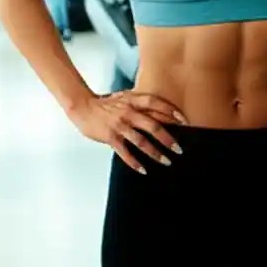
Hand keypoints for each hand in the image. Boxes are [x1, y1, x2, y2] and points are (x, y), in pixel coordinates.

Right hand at [69, 91, 187, 173]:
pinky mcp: (110, 137)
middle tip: (179, 149)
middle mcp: (128, 112)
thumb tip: (162, 111)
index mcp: (133, 100)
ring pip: (141, 141)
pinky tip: (143, 170)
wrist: (83, 107)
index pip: (156, 103)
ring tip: (166, 161)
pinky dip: (134, 162)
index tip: (184, 121)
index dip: (171, 111)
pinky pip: (124, 152)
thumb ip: (141, 103)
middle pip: (153, 126)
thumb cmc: (106, 103)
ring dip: (155, 153)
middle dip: (168, 139)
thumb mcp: (125, 97)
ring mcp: (119, 125)